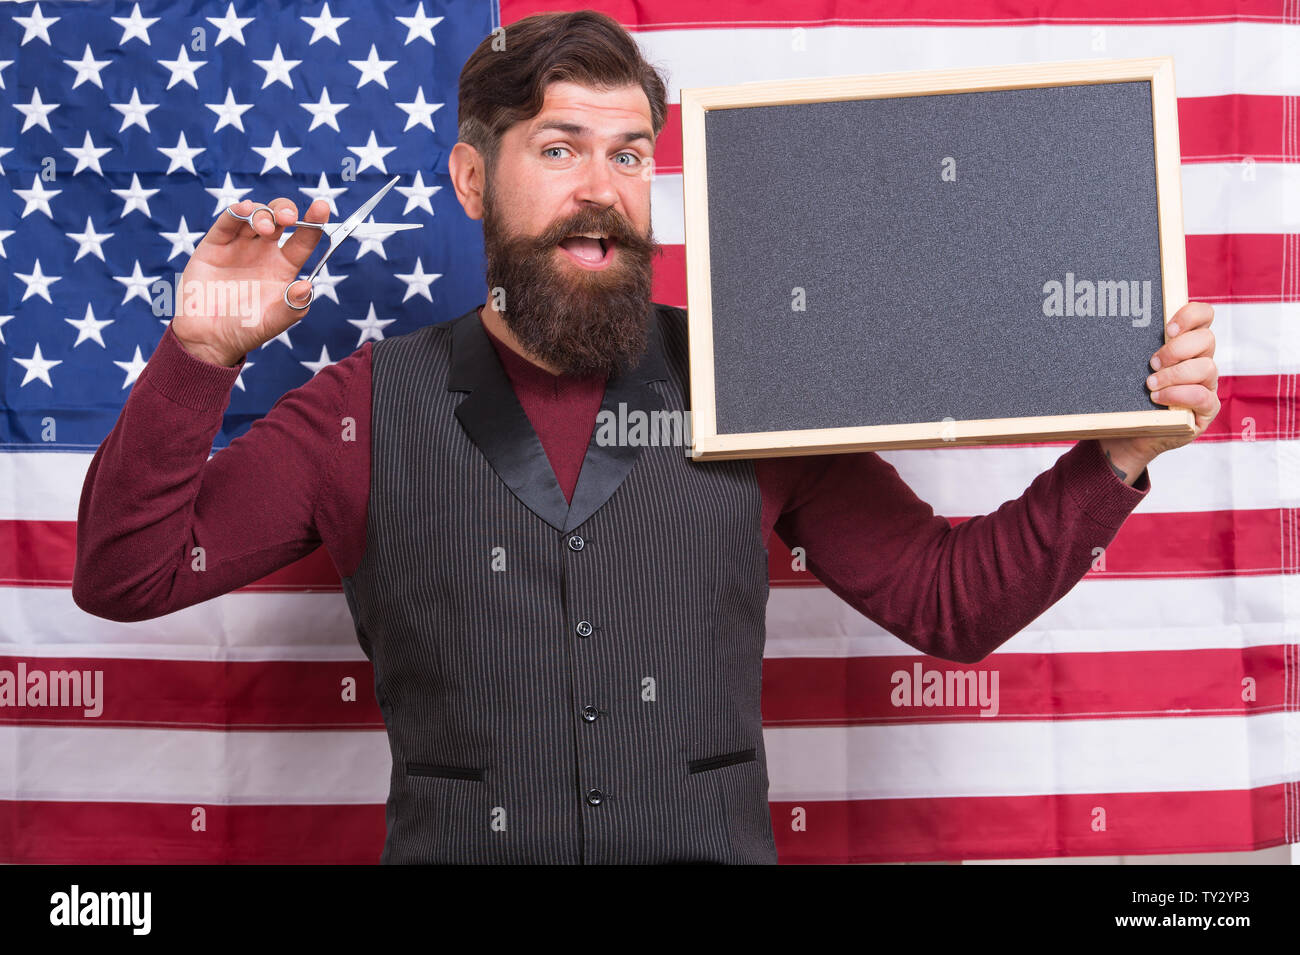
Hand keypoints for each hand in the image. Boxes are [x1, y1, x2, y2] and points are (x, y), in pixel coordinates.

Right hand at [170, 197, 330, 366]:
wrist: (208, 337)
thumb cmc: (245, 330)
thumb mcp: (273, 322)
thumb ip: (293, 306)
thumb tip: (308, 286)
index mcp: (284, 267)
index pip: (304, 240)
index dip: (315, 222)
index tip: (322, 207)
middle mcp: (265, 252)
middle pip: (280, 219)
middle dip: (286, 211)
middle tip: (289, 218)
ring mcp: (240, 245)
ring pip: (255, 215)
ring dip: (263, 214)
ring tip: (265, 229)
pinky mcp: (215, 244)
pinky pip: (227, 222)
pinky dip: (236, 212)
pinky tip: (244, 210)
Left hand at [1098, 301, 1220, 482]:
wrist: (1126, 434)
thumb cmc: (1129, 396)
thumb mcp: (1130, 368)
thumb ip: (1135, 347)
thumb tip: (1115, 324)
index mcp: (1187, 344)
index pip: (1204, 315)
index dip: (1190, 315)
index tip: (1167, 328)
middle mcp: (1201, 361)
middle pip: (1207, 338)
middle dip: (1176, 348)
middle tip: (1151, 363)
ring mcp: (1207, 385)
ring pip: (1206, 367)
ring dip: (1173, 375)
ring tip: (1150, 384)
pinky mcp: (1207, 409)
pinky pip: (1202, 396)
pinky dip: (1178, 395)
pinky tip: (1157, 398)